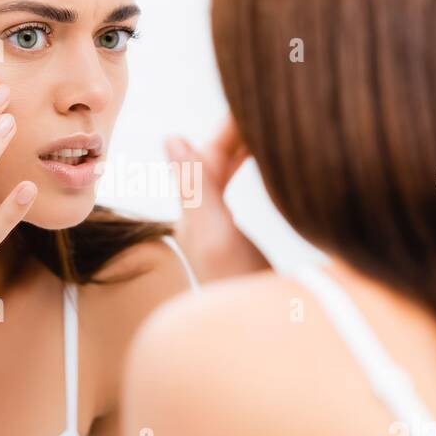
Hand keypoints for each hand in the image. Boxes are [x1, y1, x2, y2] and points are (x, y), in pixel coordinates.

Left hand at [166, 115, 269, 282]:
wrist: (259, 334)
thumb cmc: (237, 285)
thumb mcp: (218, 232)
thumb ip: (197, 186)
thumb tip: (170, 136)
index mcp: (193, 213)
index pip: (208, 156)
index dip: (230, 128)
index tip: (254, 101)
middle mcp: (201, 219)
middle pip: (214, 163)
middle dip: (236, 134)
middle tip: (265, 105)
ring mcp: (217, 232)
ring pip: (224, 176)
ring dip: (241, 149)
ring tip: (265, 127)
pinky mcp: (235, 244)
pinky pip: (234, 193)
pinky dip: (245, 171)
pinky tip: (257, 167)